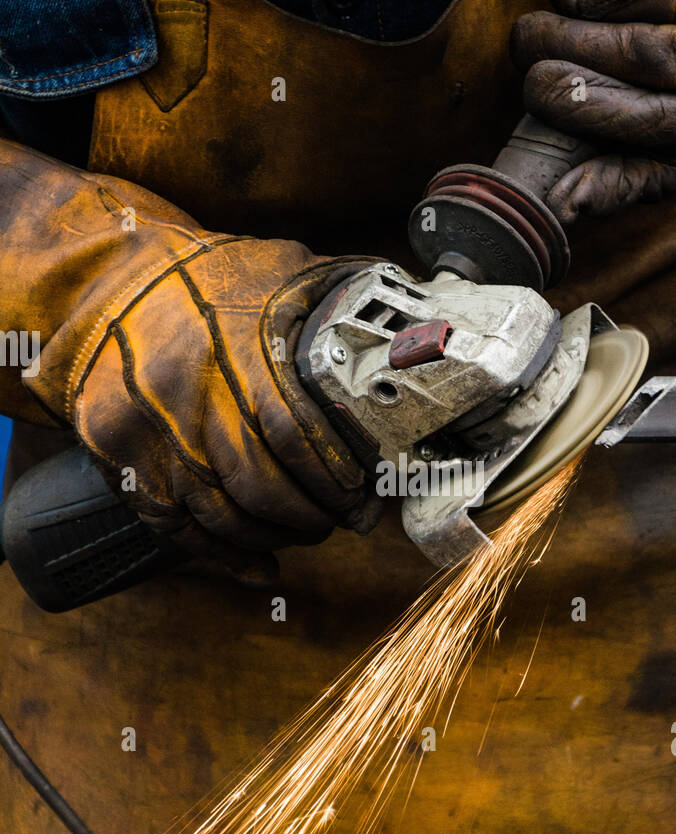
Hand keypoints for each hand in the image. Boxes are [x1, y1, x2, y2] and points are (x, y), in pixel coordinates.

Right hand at [32, 238, 381, 577]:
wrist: (105, 283)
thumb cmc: (206, 278)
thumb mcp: (279, 267)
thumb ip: (338, 297)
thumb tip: (412, 325)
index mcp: (232, 346)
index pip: (295, 433)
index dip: (335, 478)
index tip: (365, 497)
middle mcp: (185, 394)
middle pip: (260, 487)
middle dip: (313, 516)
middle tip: (344, 520)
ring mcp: (148, 433)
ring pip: (222, 516)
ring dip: (275, 537)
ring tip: (308, 532)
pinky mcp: (122, 459)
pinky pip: (177, 528)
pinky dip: (224, 557)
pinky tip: (261, 566)